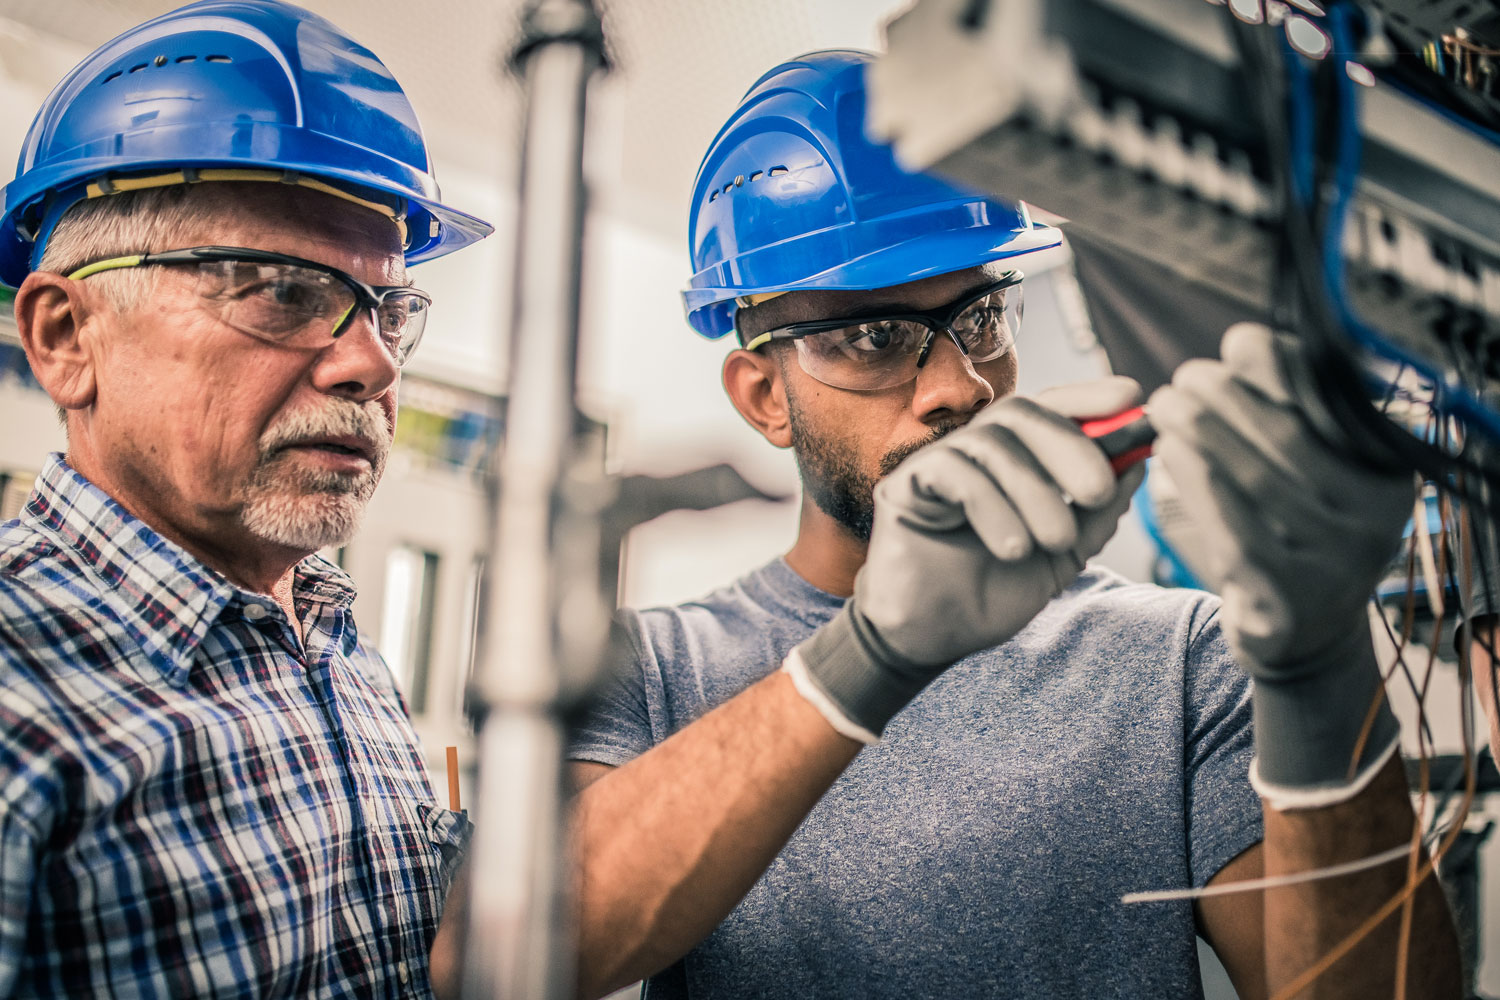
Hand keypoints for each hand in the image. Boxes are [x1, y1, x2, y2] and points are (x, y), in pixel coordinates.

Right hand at [789, 376, 1145, 739]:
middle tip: (1098, 490)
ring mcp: (937, 463)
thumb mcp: (1064, 554)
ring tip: (1055, 540)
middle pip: (1021, 413)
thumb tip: (1138, 460)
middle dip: (1069, 445)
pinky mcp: (904, 484)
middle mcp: (974, 451)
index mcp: (1012, 460)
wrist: (932, 638)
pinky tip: (1012, 549)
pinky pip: (953, 472)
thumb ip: (1098, 512)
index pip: (1049, 408)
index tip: (1131, 399)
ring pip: (991, 443)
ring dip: (1034, 491)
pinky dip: (991, 506)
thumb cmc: (991, 593)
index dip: (1088, 397)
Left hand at [1148, 323, 1413, 804]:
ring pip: (1259, 480)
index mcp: (1387, 473)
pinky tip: (1169, 453)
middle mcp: (1373, 516)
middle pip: (1292, 437)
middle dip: (1227, 396)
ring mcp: (1333, 562)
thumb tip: (1242, 343)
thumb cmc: (1296, 532)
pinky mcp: (1285, 599)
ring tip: (1164, 405)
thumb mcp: (1318, 473)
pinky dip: (1198, 485)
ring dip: (1202, 432)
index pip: (1337, 403)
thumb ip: (1295, 415)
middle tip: (1183, 377)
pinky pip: (1235, 531)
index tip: (1237, 342)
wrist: (1304, 637)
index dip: (1284, 364)